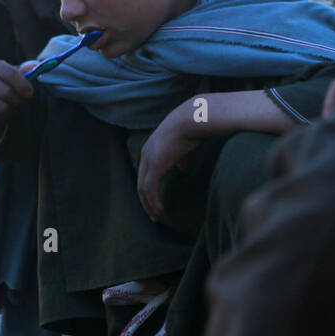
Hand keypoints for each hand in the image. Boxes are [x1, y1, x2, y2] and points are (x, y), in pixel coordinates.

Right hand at [0, 59, 35, 126]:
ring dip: (9, 110)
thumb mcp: (17, 77)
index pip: (11, 73)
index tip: (30, 94)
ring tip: (7, 106)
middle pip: (7, 92)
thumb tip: (34, 66)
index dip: (23, 85)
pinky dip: (0, 119)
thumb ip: (26, 72)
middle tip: (17, 101)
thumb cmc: (7, 86)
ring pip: (1, 107)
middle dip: (17, 100)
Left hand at [137, 100, 204, 221]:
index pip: (145, 173)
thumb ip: (182, 159)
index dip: (149, 188)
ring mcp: (149, 159)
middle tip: (153, 214)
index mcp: (151, 149)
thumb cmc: (193, 130)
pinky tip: (160, 210)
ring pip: (143, 189)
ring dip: (149, 204)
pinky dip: (153, 202)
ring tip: (156, 216)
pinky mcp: (155, 166)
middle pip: (140, 183)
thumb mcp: (186, 147)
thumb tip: (182, 170)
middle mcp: (146, 154)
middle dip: (146, 200)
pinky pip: (150, 189)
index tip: (156, 201)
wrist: (193, 119)